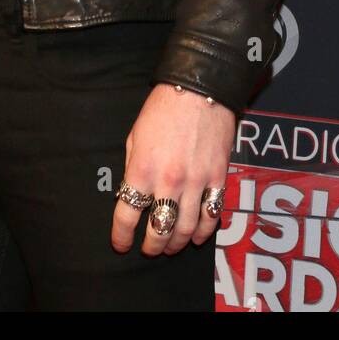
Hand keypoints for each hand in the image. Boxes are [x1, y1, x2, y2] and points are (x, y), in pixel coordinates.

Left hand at [112, 82, 235, 255]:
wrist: (199, 90)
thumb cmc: (162, 109)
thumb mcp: (135, 137)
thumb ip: (133, 168)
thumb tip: (132, 195)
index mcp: (142, 170)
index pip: (127, 215)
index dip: (121, 235)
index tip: (120, 243)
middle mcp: (168, 181)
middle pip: (159, 230)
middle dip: (152, 246)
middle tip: (148, 249)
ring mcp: (196, 182)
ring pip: (187, 229)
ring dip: (177, 243)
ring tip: (170, 246)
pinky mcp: (218, 179)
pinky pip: (212, 215)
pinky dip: (205, 231)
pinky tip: (197, 236)